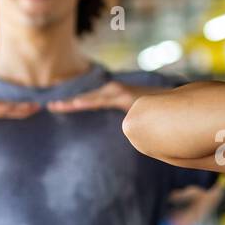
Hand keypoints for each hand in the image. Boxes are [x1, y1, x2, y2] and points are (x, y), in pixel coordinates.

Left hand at [45, 81, 167, 113]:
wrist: (175, 102)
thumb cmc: (159, 112)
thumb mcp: (139, 118)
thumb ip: (130, 124)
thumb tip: (127, 133)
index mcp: (115, 97)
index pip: (90, 102)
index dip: (74, 104)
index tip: (56, 107)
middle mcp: (114, 92)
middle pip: (86, 99)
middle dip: (68, 103)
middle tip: (49, 107)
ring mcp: (117, 92)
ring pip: (90, 99)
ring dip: (73, 103)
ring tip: (56, 107)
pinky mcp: (122, 95)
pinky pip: (101, 100)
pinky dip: (87, 102)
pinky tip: (75, 104)